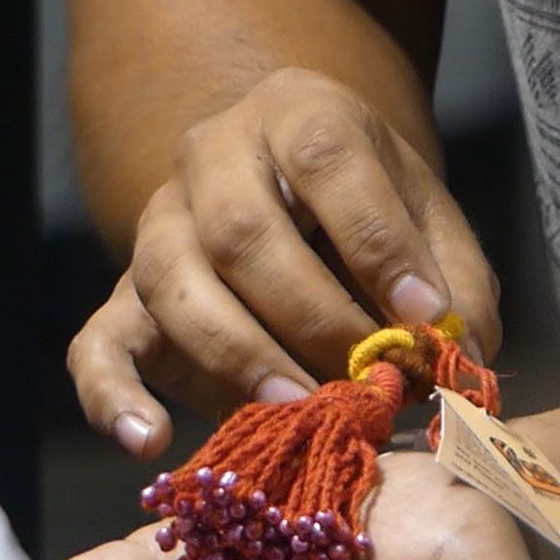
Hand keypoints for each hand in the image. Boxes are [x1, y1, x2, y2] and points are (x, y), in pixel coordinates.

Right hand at [67, 68, 500, 458]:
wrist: (294, 201)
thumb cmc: (370, 219)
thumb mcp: (428, 227)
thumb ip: (457, 286)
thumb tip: (462, 360)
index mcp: (298, 116)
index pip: (327, 160)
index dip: (378, 244)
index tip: (425, 318)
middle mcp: (213, 159)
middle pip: (240, 233)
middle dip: (310, 317)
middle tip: (363, 379)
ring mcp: (158, 228)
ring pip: (172, 286)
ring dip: (238, 357)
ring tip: (297, 407)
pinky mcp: (125, 299)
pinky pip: (97, 346)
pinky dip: (115, 398)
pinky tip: (150, 443)